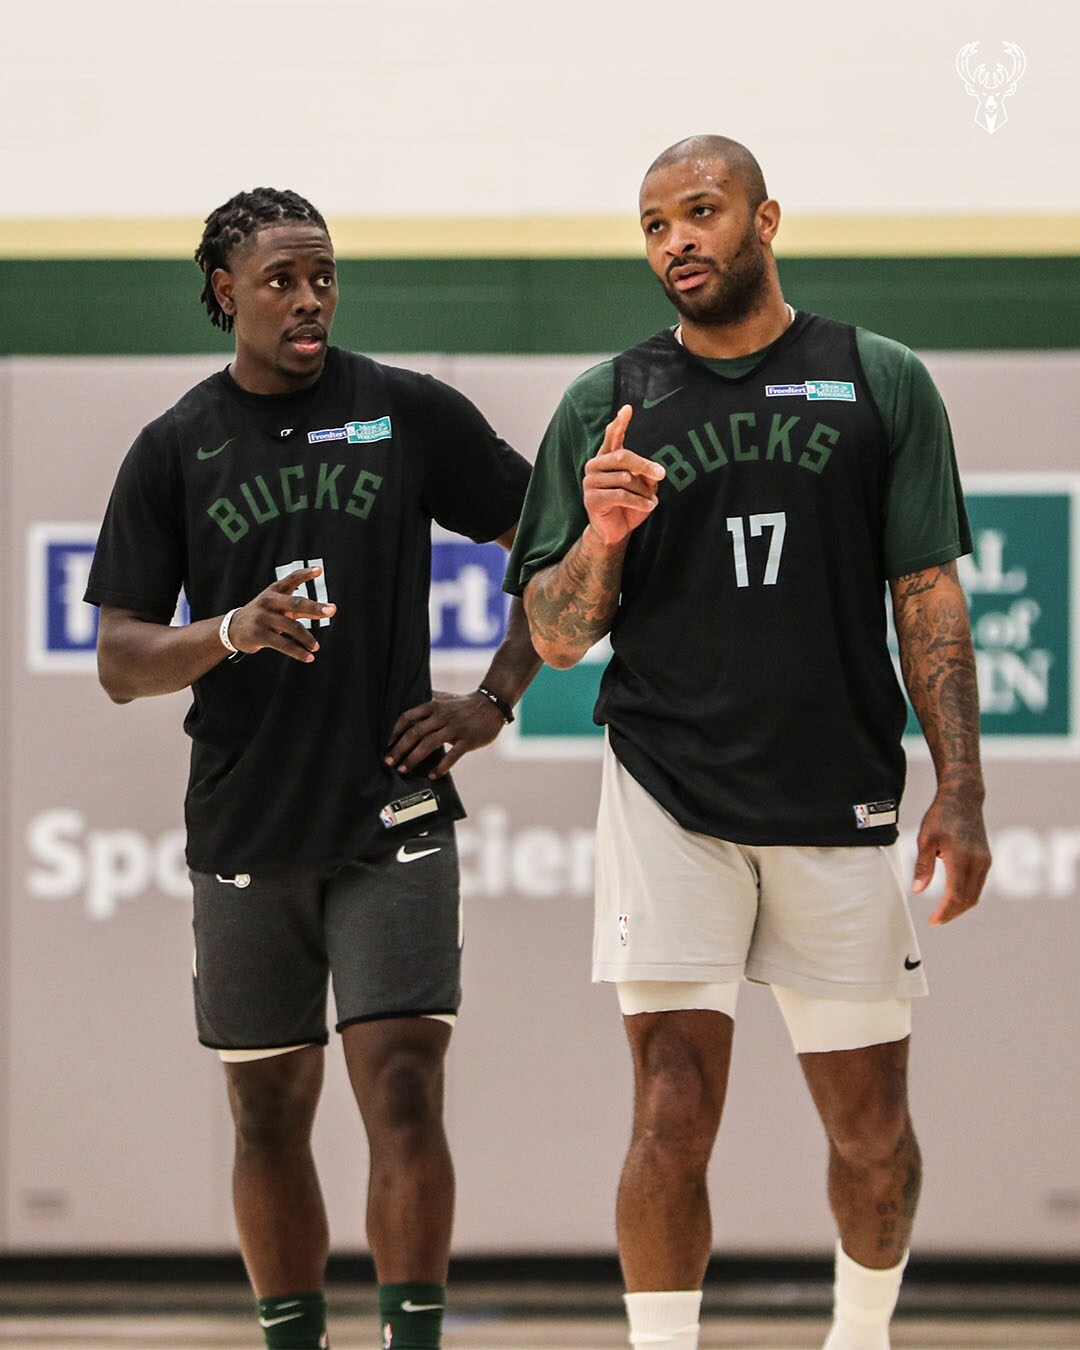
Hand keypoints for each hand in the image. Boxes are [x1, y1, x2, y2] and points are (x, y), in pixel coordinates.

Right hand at [225, 566, 335, 662]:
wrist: (233, 628)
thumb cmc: (264, 615)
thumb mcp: (279, 606)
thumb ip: (301, 608)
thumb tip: (328, 611)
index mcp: (275, 591)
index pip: (292, 579)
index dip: (306, 574)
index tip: (320, 570)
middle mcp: (269, 601)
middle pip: (296, 604)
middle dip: (315, 607)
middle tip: (332, 610)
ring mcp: (263, 617)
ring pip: (292, 627)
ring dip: (307, 639)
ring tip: (316, 647)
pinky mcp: (259, 634)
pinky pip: (283, 644)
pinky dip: (298, 652)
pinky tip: (308, 657)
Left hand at [385, 690, 507, 776]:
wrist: (492, 705)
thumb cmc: (464, 704)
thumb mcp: (444, 698)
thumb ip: (427, 700)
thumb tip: (408, 699)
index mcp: (433, 706)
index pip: (408, 717)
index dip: (394, 731)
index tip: (386, 744)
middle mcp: (442, 716)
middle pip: (415, 733)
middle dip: (399, 748)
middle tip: (389, 762)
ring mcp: (455, 728)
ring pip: (429, 744)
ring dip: (414, 758)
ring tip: (404, 769)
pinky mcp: (468, 740)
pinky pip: (452, 755)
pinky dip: (441, 767)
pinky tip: (433, 775)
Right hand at [582, 405, 664, 546]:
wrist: (613, 533)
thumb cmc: (628, 507)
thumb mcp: (642, 489)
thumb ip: (645, 477)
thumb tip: (652, 473)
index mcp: (607, 459)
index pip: (613, 437)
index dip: (620, 423)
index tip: (628, 408)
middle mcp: (595, 466)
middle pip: (622, 457)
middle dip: (644, 465)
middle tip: (661, 474)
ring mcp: (590, 482)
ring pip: (625, 479)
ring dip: (643, 491)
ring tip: (651, 501)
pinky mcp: (591, 499)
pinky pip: (621, 495)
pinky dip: (639, 502)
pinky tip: (649, 506)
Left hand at [911, 791, 990, 924]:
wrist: (963, 798)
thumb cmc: (940, 816)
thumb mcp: (925, 839)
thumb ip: (923, 866)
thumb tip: (917, 891)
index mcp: (961, 858)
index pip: (955, 895)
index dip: (945, 912)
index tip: (932, 921)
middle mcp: (978, 862)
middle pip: (968, 899)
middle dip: (952, 913)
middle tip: (936, 920)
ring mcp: (985, 861)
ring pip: (976, 894)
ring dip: (960, 906)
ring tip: (943, 912)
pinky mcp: (987, 858)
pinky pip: (979, 884)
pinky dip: (967, 895)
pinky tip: (954, 896)